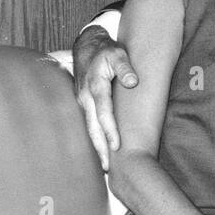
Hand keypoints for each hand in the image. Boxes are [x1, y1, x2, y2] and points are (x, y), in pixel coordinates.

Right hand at [73, 26, 137, 170]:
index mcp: (95, 87)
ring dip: (95, 147)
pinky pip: (88, 125)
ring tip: (104, 167)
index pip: (103, 113)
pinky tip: (100, 152)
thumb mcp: (117, 53)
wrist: (87, 46)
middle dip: (99, 148)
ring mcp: (82, 102)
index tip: (117, 146)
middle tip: (107, 169)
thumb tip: (132, 81)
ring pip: (88, 129)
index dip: (110, 131)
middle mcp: (85, 98)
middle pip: (92, 127)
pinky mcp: (83, 105)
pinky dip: (93, 139)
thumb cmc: (106, 51)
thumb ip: (125, 67)